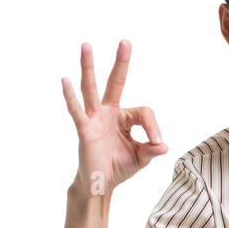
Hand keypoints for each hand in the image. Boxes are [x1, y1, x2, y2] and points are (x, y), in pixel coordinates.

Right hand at [61, 40, 167, 195]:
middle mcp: (108, 113)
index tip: (156, 142)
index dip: (153, 126)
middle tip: (125, 42)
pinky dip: (70, 97)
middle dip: (121, 63)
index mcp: (125, 118)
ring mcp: (95, 119)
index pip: (143, 112)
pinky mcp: (84, 129)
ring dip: (89, 67)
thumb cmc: (119, 168)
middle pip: (115, 83)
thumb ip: (151, 150)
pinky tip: (65, 81)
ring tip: (86, 45)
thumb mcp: (140, 158)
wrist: (101, 184)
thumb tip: (163, 146)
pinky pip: (77, 110)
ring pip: (92, 89)